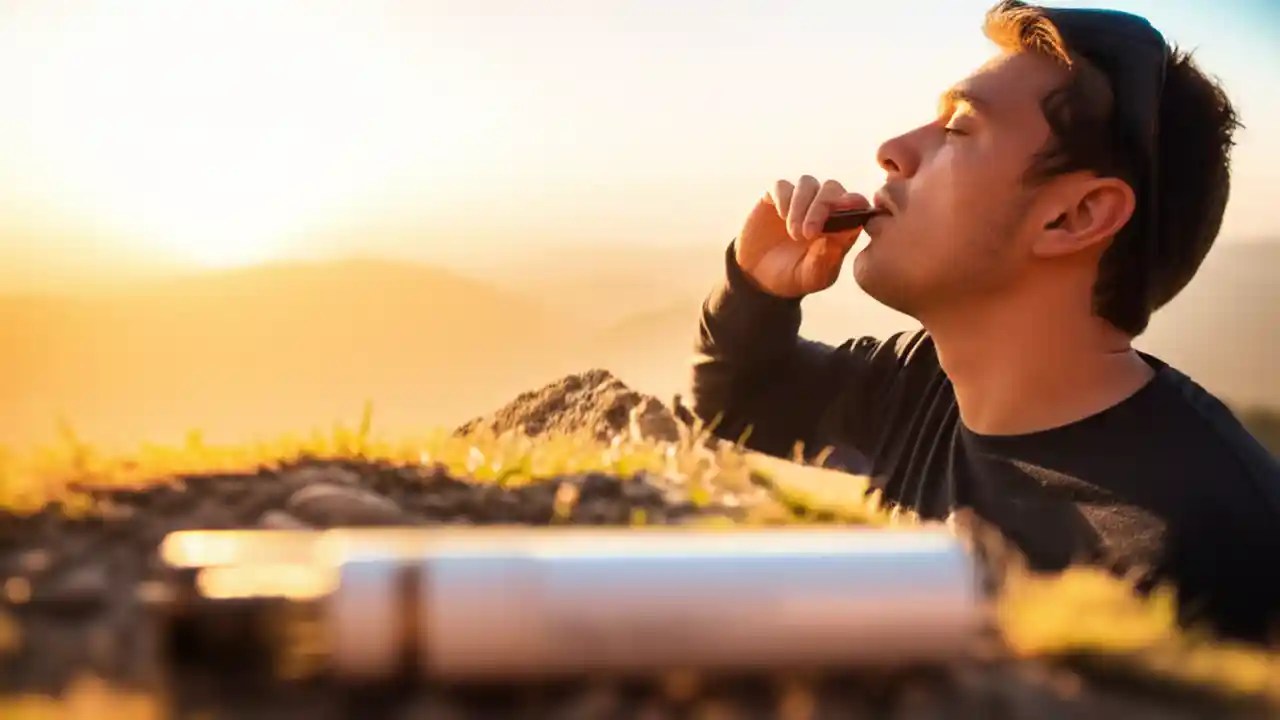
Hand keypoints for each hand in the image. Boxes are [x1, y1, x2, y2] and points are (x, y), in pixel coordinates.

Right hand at [735, 176, 869, 298]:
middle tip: (808, 234)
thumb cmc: (794, 277)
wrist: (758, 278)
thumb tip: (840, 235)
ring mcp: (798, 200)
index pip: (856, 203)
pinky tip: (781, 217)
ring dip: (801, 205)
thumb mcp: (814, 276)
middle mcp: (822, 207)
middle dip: (822, 207)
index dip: (854, 202)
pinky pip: (781, 186)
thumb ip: (828, 258)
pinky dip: (783, 198)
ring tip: (794, 233)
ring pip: (807, 184)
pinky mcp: (774, 198)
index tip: (844, 211)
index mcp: (841, 224)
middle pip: (831, 188)